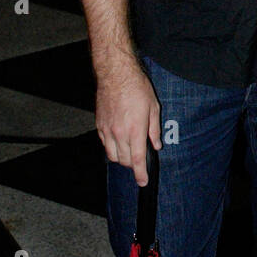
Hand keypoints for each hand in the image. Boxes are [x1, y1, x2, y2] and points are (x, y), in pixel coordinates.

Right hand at [95, 53, 161, 185]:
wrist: (116, 74)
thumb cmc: (136, 88)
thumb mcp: (153, 108)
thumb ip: (154, 130)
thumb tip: (156, 145)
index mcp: (135, 130)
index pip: (137, 159)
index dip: (140, 174)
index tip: (143, 181)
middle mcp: (119, 133)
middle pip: (124, 160)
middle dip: (133, 164)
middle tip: (140, 158)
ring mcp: (107, 130)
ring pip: (113, 155)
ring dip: (122, 158)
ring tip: (129, 150)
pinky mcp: (99, 125)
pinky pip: (105, 145)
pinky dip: (112, 148)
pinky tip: (119, 141)